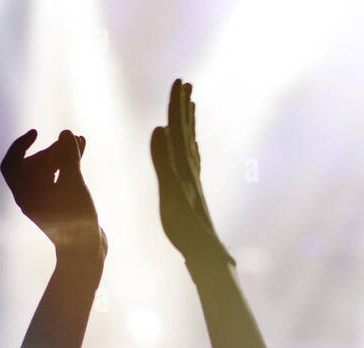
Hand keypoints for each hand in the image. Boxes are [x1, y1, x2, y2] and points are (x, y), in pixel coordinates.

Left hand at [0, 128, 105, 260]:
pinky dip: (68, 165)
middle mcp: (31, 198)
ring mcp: (46, 202)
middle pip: (34, 164)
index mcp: (25, 194)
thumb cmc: (76, 220)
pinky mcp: (60, 204)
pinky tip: (82, 150)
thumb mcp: (73, 184)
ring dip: (62, 154)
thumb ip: (68, 158)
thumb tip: (65, 134)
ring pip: (48, 170)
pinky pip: (59, 178)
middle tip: (70, 139)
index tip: (36, 133)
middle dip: (52, 149)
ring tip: (80, 140)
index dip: (21, 145)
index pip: (12, 164)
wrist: (86, 252)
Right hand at [151, 79, 233, 266]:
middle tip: (186, 84)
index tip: (180, 82)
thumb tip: (160, 128)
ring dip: (189, 123)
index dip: (177, 105)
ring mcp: (193, 178)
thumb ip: (163, 159)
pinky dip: (190, 145)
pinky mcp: (193, 189)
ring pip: (191, 142)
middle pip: (187, 130)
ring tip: (191, 106)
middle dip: (185, 107)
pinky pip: (192, 158)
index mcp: (183, 164)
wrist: (203, 249)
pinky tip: (191, 146)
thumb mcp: (170, 190)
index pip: (179, 127)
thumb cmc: (184, 224)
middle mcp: (191, 167)